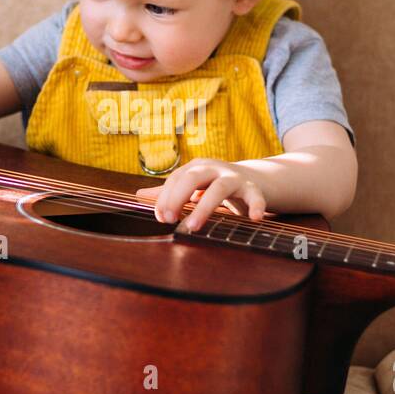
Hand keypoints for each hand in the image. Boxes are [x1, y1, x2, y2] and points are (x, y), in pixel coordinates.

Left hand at [133, 158, 267, 231]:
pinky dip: (256, 205)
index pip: (176, 179)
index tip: (160, 217)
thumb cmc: (216, 184)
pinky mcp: (253, 189)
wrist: (255, 179)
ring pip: (219, 188)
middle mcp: (214, 169)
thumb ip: (168, 192)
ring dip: (204, 207)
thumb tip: (138, 195)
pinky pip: (255, 196)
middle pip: (193, 177)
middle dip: (178, 197)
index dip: (166, 197)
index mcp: (196, 167)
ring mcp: (234, 178)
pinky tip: (255, 218)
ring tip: (192, 226)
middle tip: (168, 219)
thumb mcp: (193, 186)